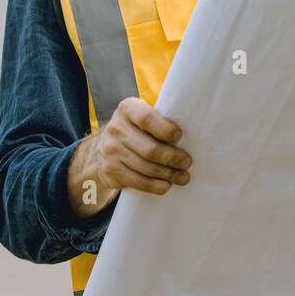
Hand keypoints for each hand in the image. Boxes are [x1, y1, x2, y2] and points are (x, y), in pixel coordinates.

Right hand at [68, 96, 192, 216]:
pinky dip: (155, 185)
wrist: (103, 147)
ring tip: (182, 177)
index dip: (165, 129)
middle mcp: (115, 129)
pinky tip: (166, 185)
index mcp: (127, 109)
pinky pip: (138, 181)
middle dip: (172, 158)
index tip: (179, 137)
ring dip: (168, 174)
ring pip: (146, 167)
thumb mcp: (141, 116)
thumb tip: (191, 136)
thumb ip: (159, 121)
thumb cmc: (135, 129)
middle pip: (149, 148)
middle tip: (187, 162)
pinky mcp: (110, 170)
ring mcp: (110, 151)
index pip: (146, 119)